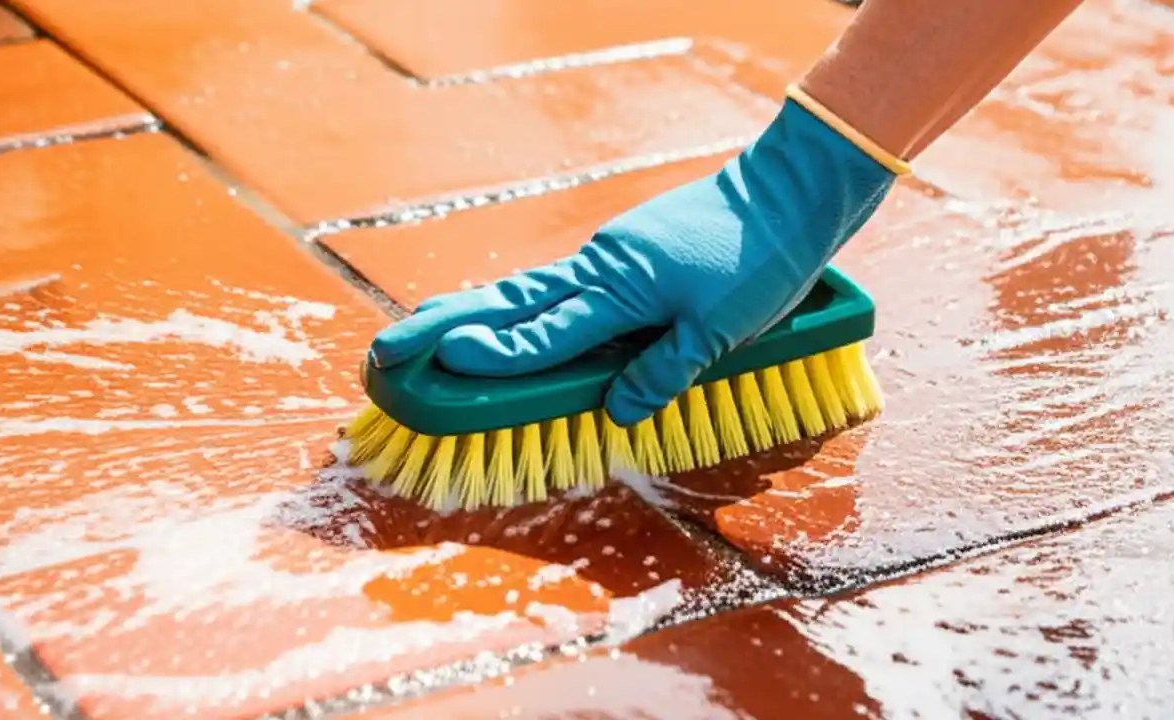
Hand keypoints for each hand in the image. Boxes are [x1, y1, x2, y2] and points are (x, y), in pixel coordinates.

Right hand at [370, 93, 897, 425]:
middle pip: (507, 304)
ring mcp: (605, 258)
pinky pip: (555, 287)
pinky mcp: (618, 254)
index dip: (491, 358)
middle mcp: (599, 270)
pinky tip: (498, 318)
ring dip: (470, 315)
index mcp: (620, 289)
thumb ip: (663, 371)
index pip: (542, 333)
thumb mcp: (721, 330)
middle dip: (444, 329)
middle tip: (386, 353)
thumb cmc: (759, 261)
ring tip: (419, 336)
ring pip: (524, 291)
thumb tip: (615, 412)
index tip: (435, 369)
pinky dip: (516, 307)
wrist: (787, 193)